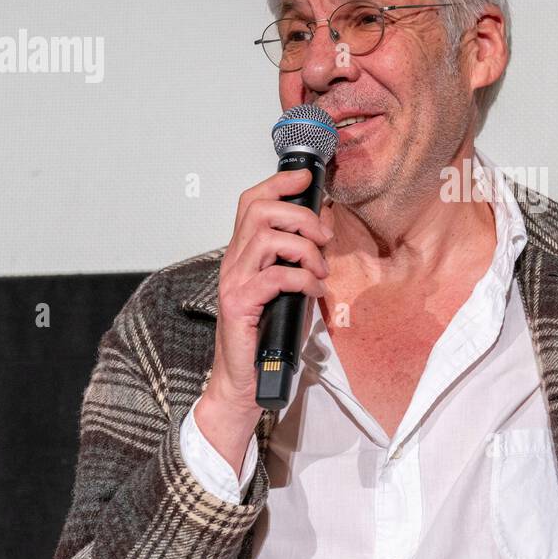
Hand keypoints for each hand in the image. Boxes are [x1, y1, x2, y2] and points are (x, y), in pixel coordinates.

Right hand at [202, 168, 332, 425]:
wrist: (245, 380)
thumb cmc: (267, 335)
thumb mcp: (289, 288)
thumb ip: (300, 259)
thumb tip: (324, 231)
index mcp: (243, 254)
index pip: (251, 201)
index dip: (279, 183)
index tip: (307, 178)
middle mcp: (233, 262)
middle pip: (260, 211)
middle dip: (300, 216)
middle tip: (323, 237)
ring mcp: (233, 282)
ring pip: (268, 239)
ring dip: (305, 249)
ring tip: (320, 270)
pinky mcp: (239, 304)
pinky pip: (276, 277)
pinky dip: (303, 280)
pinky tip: (315, 291)